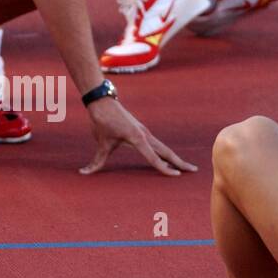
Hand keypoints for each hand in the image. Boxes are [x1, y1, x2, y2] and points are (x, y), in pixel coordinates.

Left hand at [80, 97, 196, 176]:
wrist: (103, 102)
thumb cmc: (102, 122)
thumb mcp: (101, 143)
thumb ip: (96, 161)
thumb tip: (83, 173)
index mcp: (138, 138)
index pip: (154, 157)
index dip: (164, 168)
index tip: (175, 175)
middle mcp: (145, 135)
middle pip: (166, 151)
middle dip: (180, 162)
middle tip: (193, 170)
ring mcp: (145, 133)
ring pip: (163, 148)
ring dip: (174, 157)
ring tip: (185, 167)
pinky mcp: (142, 131)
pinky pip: (156, 145)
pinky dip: (164, 153)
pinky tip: (167, 159)